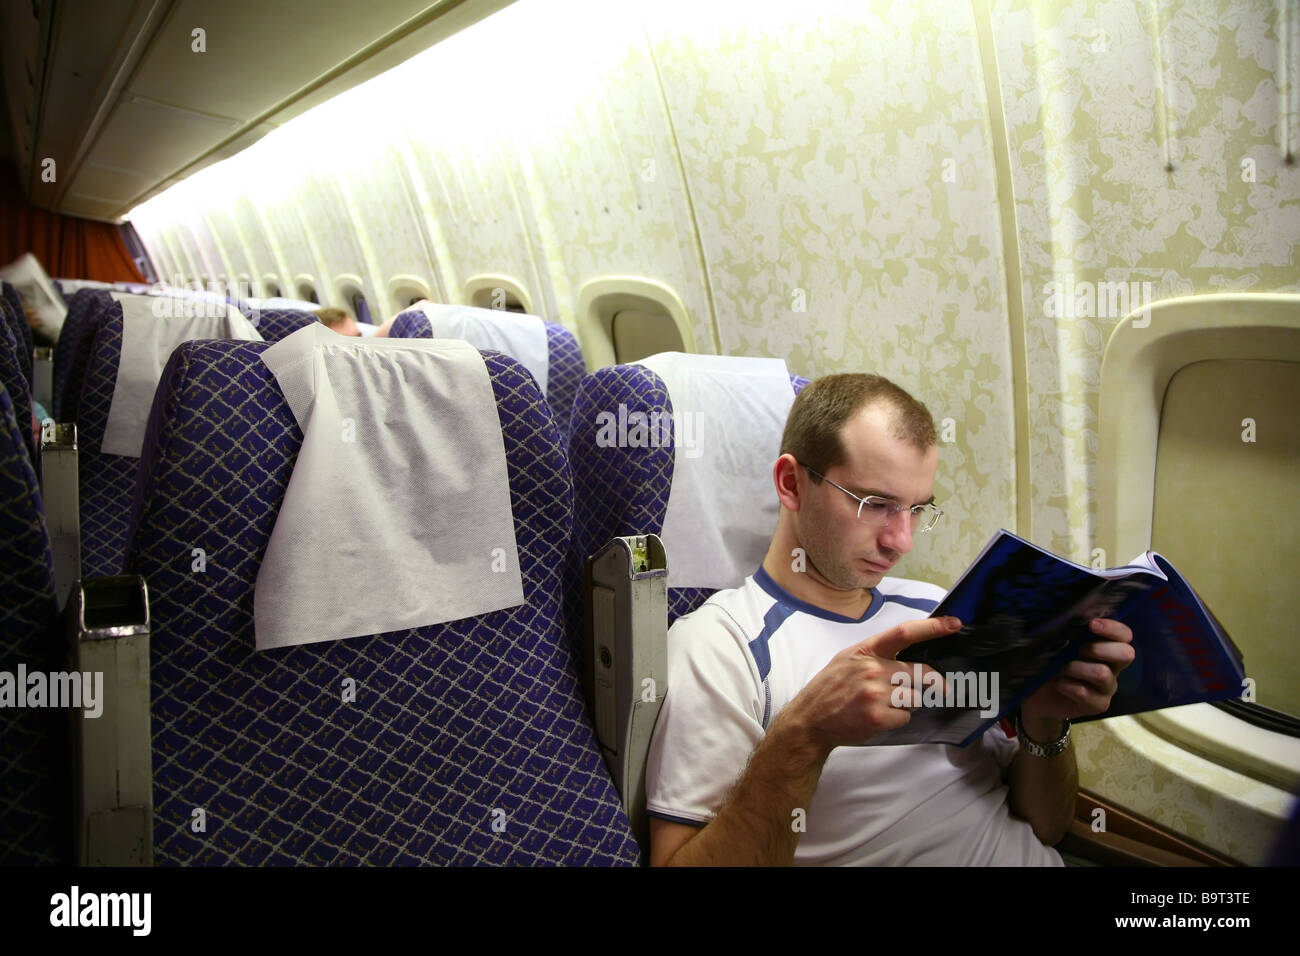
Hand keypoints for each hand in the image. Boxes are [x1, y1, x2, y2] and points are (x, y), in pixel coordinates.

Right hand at [780, 616, 961, 751]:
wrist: (810, 719)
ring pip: (915, 697)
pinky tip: (879, 717)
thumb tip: (910, 652)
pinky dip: (898, 718)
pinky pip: (906, 716)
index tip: (953, 624)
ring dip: (907, 703)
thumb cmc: (830, 688)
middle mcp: (872, 669)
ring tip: (885, 704)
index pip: (904, 632)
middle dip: (932, 682)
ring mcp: (876, 693)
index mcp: (866, 650)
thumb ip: (876, 654)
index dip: (932, 627)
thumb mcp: (847, 659)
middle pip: (922, 672)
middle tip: (935, 687)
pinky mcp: (878, 717)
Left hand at [1020, 618, 1135, 727]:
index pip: (1124, 635)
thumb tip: (1073, 617)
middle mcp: (1112, 666)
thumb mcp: (1059, 643)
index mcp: (1107, 647)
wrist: (1039, 694)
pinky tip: (1059, 684)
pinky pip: (1086, 693)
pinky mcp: (1097, 705)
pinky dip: (1067, 686)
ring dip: (1077, 668)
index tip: (1092, 624)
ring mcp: (1107, 687)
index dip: (1113, 628)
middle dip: (1099, 648)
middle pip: (1126, 654)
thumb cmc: (1051, 663)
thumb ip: (1071, 632)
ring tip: (1062, 669)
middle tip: (1078, 650)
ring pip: (1103, 674)